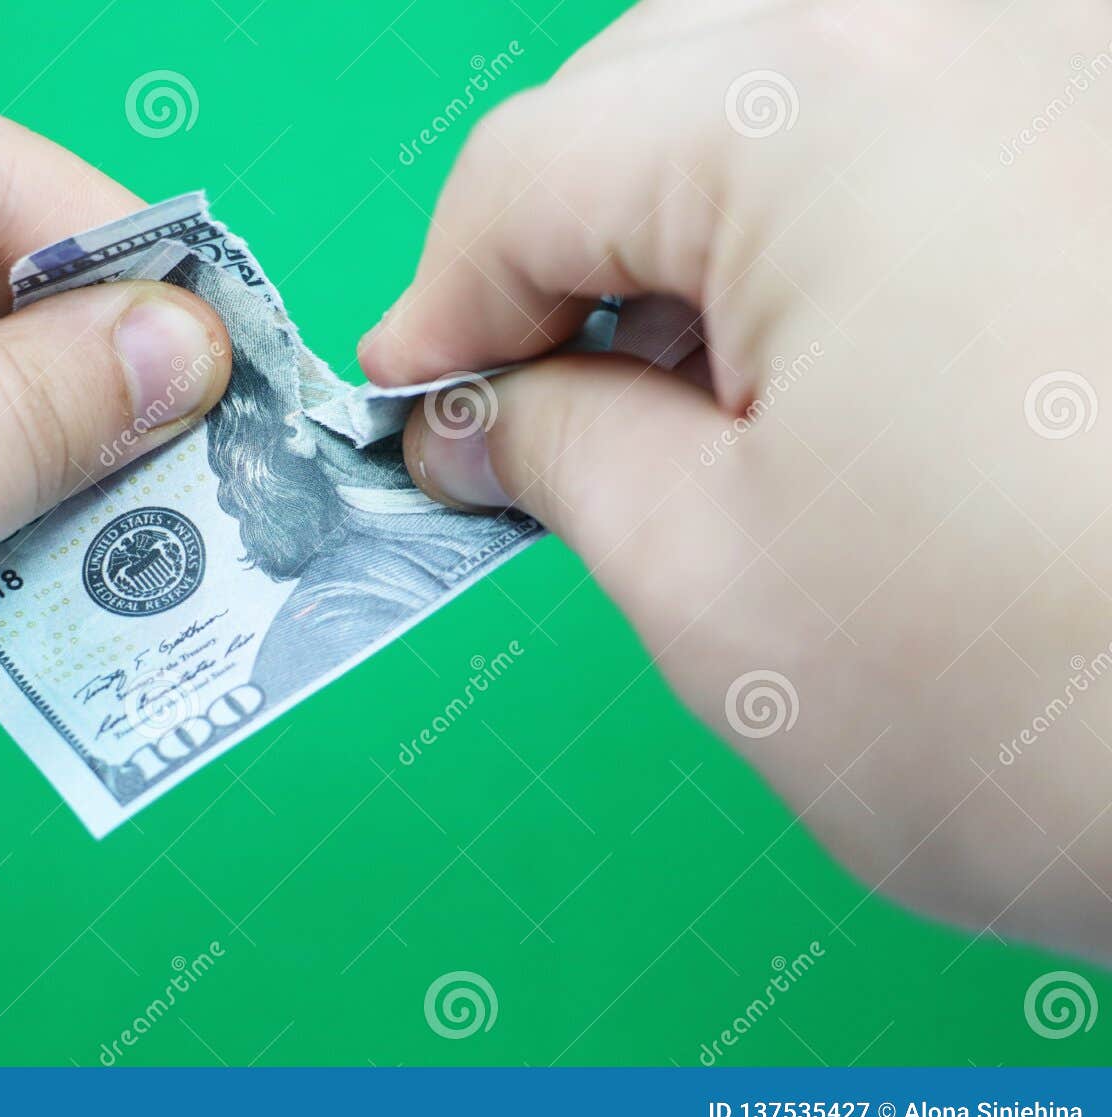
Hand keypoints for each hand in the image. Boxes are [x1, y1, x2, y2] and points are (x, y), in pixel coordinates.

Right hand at [362, 0, 1111, 961]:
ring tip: (694, 393)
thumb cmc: (1037, 701)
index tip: (418, 407)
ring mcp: (1081, 67)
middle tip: (542, 399)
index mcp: (817, 111)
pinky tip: (839, 356)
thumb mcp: (711, 584)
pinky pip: (930, 119)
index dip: (444, 303)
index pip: (532, 168)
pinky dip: (836, 216)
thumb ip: (554, 454)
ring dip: (699, 225)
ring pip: (795, 85)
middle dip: (569, 242)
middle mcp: (971, 25)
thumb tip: (472, 413)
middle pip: (660, 87)